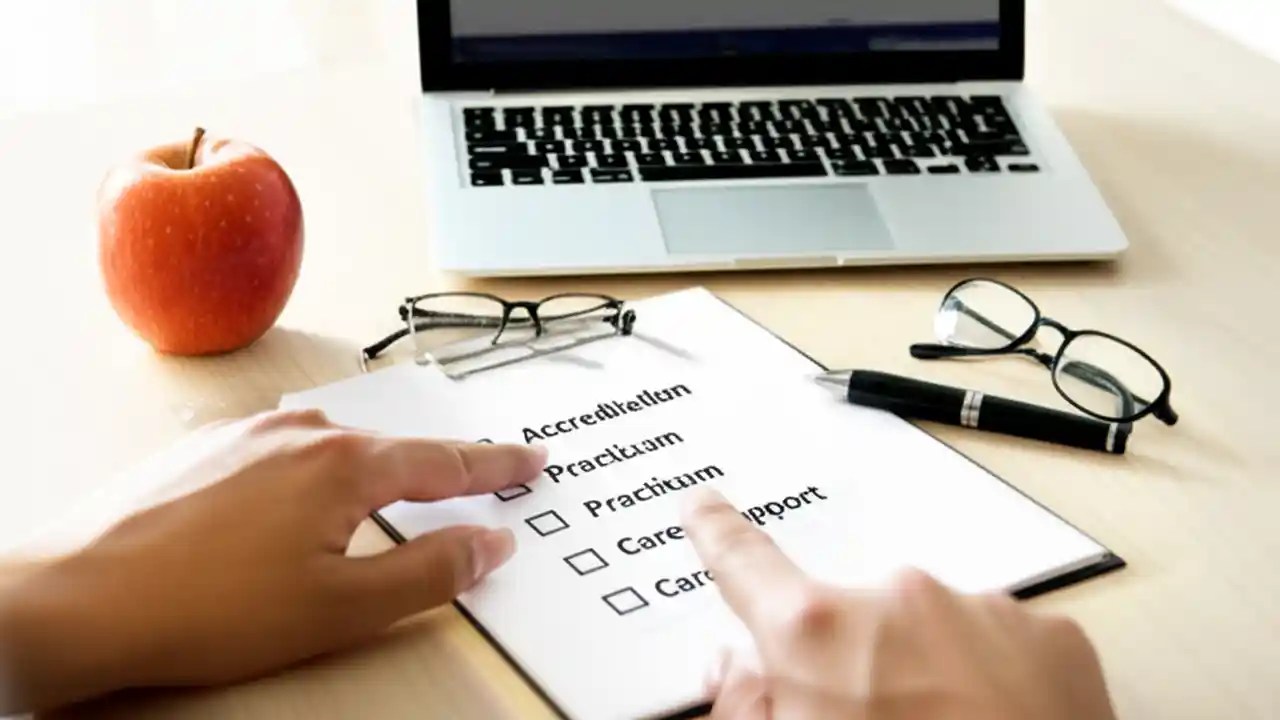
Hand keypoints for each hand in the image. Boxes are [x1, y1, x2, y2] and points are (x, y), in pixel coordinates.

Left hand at [0, 409, 545, 712]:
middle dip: (432, 473)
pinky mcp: (204, 450)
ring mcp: (245, 436)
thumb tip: (490, 546)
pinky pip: (282, 451)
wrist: (76, 600)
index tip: (530, 461)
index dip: (495, 466)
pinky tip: (294, 503)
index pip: (444, 462)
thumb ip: (431, 574)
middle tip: (469, 485)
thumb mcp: (342, 609)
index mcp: (342, 465)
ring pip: (333, 448)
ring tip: (381, 504)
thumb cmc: (203, 609)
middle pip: (389, 451)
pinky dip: (311, 474)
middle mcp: (297, 434)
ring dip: (367, 476)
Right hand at [682, 489, 1117, 719]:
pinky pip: (1000, 645)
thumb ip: (746, 707)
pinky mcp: (1050, 635)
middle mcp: (897, 600)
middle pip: (851, 620)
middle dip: (856, 663)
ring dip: (929, 673)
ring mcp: (980, 611)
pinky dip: (993, 682)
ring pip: (931, 632)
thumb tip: (737, 669)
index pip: (744, 562)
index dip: (717, 532)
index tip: (705, 508)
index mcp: (817, 634)